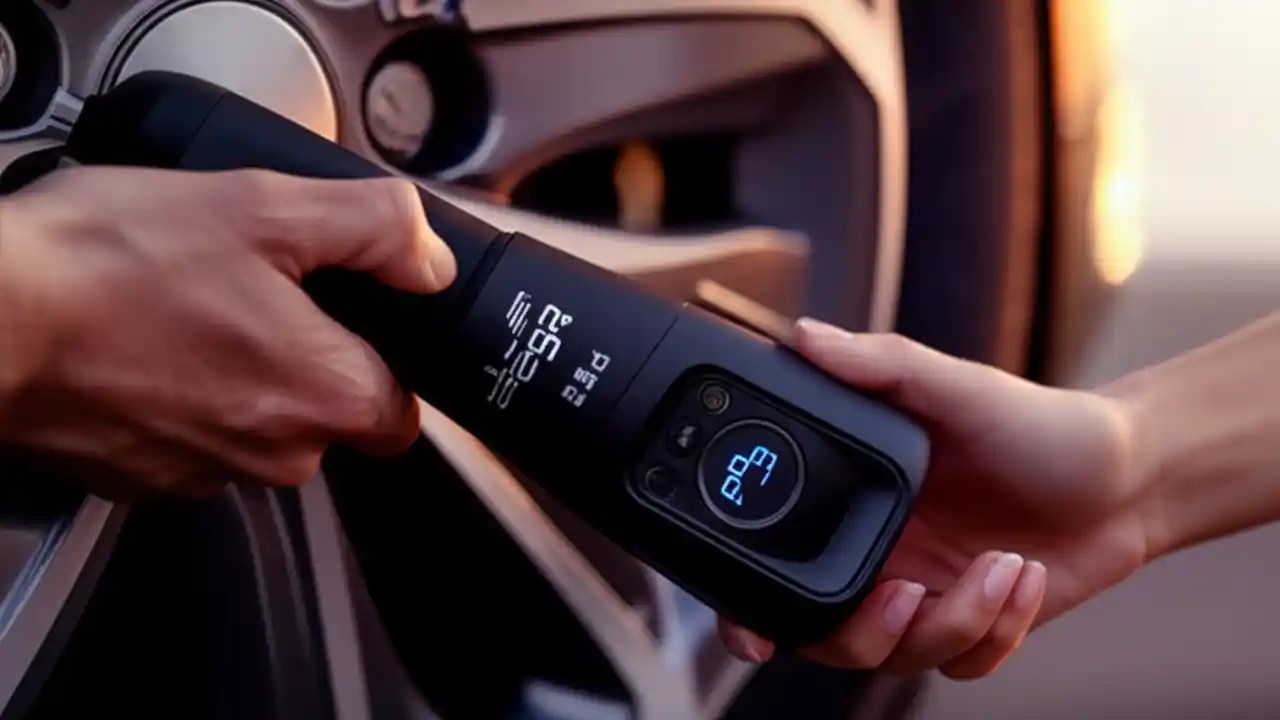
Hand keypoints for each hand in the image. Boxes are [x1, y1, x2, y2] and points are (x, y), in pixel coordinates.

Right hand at [0, 167, 454, 499]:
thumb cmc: (108, 267)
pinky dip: (181, 391)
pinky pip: (193, 432)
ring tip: (189, 304)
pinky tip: (145, 337)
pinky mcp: (141, 475)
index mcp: (326, 397)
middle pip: (330, 413)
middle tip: (256, 287)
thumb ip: (373, 226)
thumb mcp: (264, 207)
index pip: (402, 406)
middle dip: (307, 354)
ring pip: (258, 422)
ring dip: (240, 369)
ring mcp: (203, 471)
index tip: (354, 318)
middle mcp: (275, 452)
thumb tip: (427, 256)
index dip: (385, 355)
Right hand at [719, 319, 1145, 678]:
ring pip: (897, 656)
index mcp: (857, 500)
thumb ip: (877, 365)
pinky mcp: (977, 623)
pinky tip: (1026, 578)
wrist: (1131, 473)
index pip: (783, 563)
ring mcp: (928, 593)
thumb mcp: (957, 386)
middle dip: (865, 630)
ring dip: (953, 623)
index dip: (751, 608)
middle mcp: (882, 553)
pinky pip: (963, 664)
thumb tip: (804, 335)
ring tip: (1002, 568)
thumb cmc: (1042, 424)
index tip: (756, 632)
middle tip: (908, 593)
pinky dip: (997, 630)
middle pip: (829, 633)